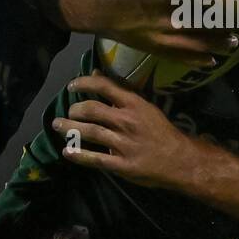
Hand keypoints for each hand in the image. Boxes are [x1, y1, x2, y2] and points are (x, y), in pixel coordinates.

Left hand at [53, 72, 197, 188]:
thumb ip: (119, 93)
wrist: (180, 160)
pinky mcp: (121, 164)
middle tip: (68, 112)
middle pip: (91, 110)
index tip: (71, 86)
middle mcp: (126, 121)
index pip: (104, 87)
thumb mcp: (145, 107)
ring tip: (58, 127)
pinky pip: (95, 158)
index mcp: (134, 104)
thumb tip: (95, 74)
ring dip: (69, 129)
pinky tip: (67, 152)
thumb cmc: (162, 131)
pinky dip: (78, 155)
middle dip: (74, 110)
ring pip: (89, 132)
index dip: (83, 84)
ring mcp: (123, 143)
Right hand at [92, 0, 238, 66]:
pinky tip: (211, 62)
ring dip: (216, 45)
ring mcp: (160, 36)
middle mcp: (166, 17)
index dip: (222, 2)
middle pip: (204, 23)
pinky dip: (196, 61)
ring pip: (195, 43)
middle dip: (225, 25)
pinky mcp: (153, 48)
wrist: (95, 5)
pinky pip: (179, 58)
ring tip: (232, 44)